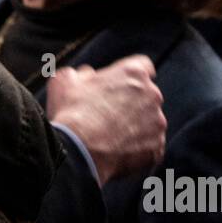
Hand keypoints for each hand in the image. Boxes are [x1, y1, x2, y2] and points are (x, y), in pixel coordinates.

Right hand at [47, 55, 166, 185]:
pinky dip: (138, 151)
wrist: (78, 151)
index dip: (129, 78)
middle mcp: (152, 94)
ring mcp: (157, 121)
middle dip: (132, 105)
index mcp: (133, 73)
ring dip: (136, 129)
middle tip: (109, 119)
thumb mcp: (64, 82)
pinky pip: (151, 147)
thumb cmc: (71, 114)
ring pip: (150, 123)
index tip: (120, 88)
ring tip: (111, 141)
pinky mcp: (157, 146)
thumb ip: (79, 73)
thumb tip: (86, 76)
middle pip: (146, 97)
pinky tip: (119, 155)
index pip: (143, 67)